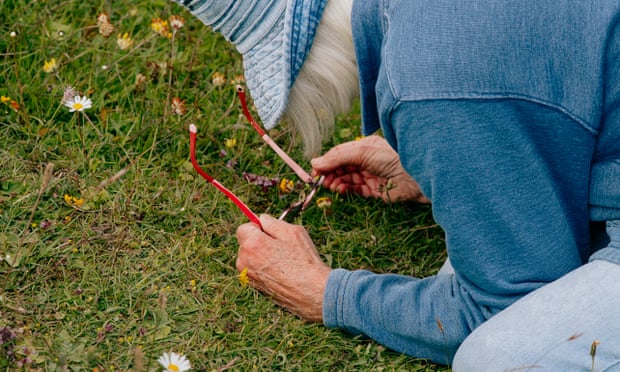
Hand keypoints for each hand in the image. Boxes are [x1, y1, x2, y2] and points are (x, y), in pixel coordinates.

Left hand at [236, 215, 330, 321]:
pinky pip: (255, 271)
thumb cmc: (303, 261)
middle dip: (258, 242)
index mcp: (252, 244)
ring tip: (282, 261)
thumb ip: (273, 223)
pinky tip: (281, 272)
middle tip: (280, 246)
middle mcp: (244, 261)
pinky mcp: (254, 288)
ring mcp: (248, 277)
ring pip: (250, 258)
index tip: (269, 231)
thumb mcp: (292, 232)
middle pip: (245, 244)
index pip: (243, 228)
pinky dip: (264, 269)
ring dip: (260, 256)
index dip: (257, 227)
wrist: (312, 292)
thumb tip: (262, 219)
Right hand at [311, 135, 429, 202]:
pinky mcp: (374, 190)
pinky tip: (340, 189)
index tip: (315, 170)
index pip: (339, 154)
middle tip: (320, 180)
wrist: (414, 176)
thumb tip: (315, 161)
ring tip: (330, 185)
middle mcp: (366, 160)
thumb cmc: (391, 157)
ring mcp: (370, 175)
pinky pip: (355, 190)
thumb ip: (337, 157)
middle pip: (341, 167)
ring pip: (346, 179)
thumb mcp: (361, 151)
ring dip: (336, 182)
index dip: (326, 161)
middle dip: (330, 173)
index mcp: (363, 147)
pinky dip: (345, 190)